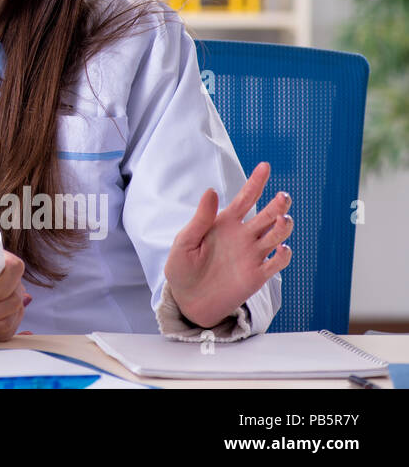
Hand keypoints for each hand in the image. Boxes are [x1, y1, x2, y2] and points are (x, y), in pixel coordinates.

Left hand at [164, 161, 292, 327]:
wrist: (188, 300)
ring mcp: (252, 254)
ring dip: (283, 227)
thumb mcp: (184, 242)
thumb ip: (200, 219)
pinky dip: (283, 255)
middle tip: (282, 196)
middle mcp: (243, 236)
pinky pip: (276, 263)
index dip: (255, 182)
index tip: (265, 166)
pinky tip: (282, 248)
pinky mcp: (258, 275)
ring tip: (283, 219)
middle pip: (267, 215)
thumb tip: (211, 191)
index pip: (245, 198)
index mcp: (224, 223)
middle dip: (278, 204)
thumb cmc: (182, 268)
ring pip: (276, 235)